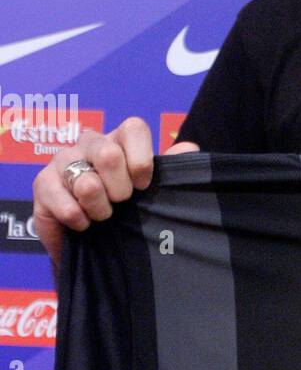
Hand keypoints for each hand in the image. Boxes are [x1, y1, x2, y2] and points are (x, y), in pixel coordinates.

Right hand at [32, 116, 199, 267]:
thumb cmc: (124, 210)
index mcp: (119, 140)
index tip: (144, 185)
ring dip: (101, 208)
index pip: (134, 127)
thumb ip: (170, 169)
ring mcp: (62, 161)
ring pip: (87, 182)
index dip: (142, 158)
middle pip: (108, 153)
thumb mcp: (151, 191)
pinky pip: (67, 205)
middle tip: (122, 203)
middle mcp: (89, 143)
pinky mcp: (42, 184)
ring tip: (103, 217)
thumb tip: (189, 147)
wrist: (91, 242)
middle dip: (120, 189)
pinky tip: (83, 224)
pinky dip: (80, 221)